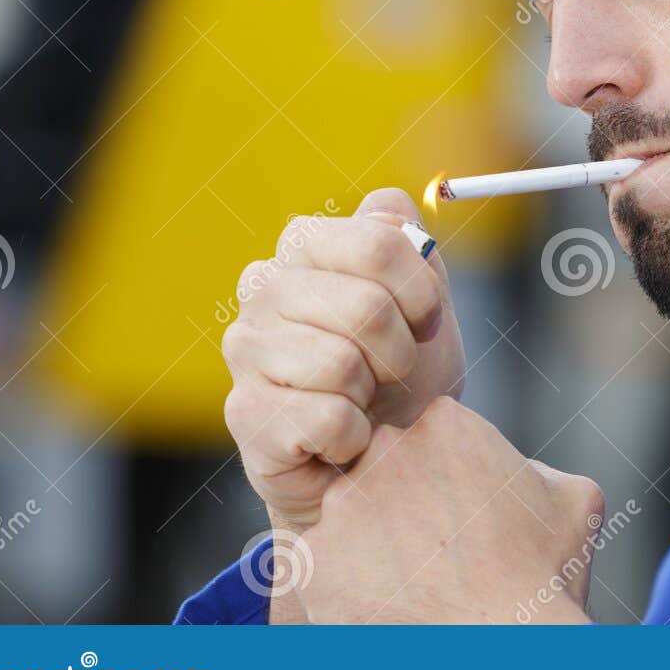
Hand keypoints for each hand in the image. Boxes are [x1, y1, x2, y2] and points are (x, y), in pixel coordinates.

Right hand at [221, 189, 464, 532]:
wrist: (376, 460)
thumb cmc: (399, 374)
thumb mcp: (425, 303)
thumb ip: (414, 247)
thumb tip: (392, 210)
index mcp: (307, 244)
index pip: (379, 243)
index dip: (422, 293)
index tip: (426, 324)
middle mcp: (264, 285)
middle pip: (367, 307)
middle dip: (401, 352)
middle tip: (392, 372)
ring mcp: (245, 347)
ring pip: (344, 364)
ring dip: (374, 396)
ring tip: (362, 401)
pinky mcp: (244, 411)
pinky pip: (330, 419)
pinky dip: (355, 437)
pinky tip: (341, 436)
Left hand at [297, 396, 604, 623]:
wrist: (507, 646)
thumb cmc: (546, 575)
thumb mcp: (572, 498)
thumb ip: (536, 468)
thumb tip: (524, 476)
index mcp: (444, 422)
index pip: (427, 435)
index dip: (442, 475)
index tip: (459, 512)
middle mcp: (384, 448)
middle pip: (379, 467)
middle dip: (398, 500)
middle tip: (432, 549)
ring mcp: (342, 503)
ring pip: (347, 516)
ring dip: (369, 544)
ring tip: (409, 584)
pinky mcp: (312, 560)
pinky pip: (320, 568)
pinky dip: (344, 588)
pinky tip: (384, 607)